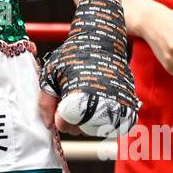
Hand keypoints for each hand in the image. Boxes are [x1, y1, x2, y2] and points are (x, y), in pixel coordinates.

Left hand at [39, 0, 140, 137]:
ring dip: (85, 122)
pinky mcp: (128, 106)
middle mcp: (100, 104)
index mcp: (79, 96)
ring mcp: (117, 106)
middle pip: (79, 131)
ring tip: (82, 100)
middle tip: (70, 100)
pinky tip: (94, 105)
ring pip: (95, 130)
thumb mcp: (50, 74)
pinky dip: (102, 121)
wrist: (102, 41)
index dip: (58, 117)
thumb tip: (48, 124)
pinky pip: (112, 126)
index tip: (59, 103)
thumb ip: (45, 101)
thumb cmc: (72, 56)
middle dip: (70, 120)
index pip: (65, 125)